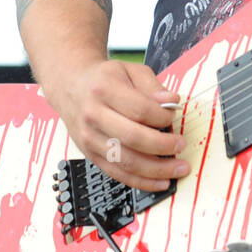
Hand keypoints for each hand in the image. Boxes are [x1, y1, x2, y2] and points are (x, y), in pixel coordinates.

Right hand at [52, 59, 187, 190]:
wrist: (70, 87)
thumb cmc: (103, 79)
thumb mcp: (130, 70)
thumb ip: (152, 86)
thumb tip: (172, 101)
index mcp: (105, 90)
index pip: (140, 109)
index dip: (163, 116)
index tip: (174, 115)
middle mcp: (94, 116)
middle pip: (133, 138)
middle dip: (164, 146)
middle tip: (182, 145)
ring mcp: (90, 138)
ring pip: (126, 161)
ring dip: (156, 169)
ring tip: (178, 169)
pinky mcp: (90, 155)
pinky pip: (117, 173)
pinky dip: (141, 181)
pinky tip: (159, 181)